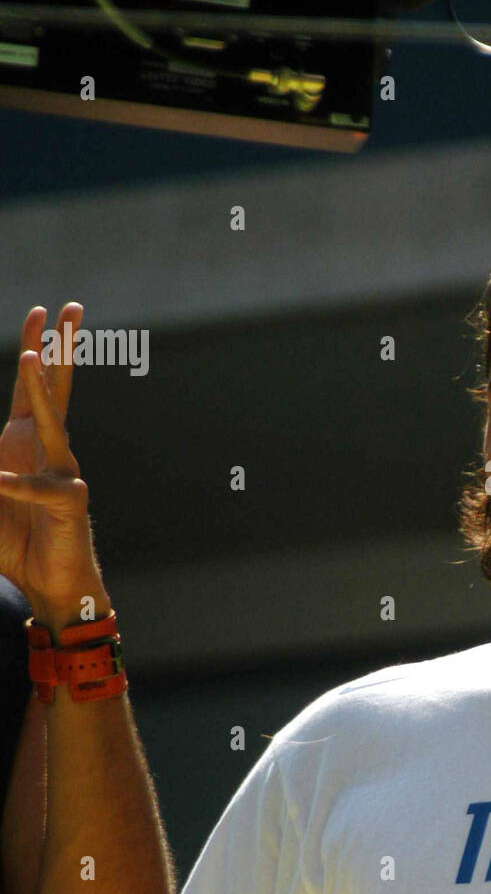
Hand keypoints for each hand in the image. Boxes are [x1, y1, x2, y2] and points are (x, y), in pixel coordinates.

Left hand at [0, 305, 109, 632]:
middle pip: (57, 389)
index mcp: (27, 442)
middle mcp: (50, 449)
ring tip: (32, 357)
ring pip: (54, 424)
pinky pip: (38, 489)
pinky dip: (15, 487)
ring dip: (41, 390)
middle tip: (72, 307)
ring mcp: (64, 473)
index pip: (32, 387)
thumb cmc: (16, 543)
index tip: (39, 310)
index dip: (36, 347)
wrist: (50, 586)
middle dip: (63, 346)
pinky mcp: (70, 503)